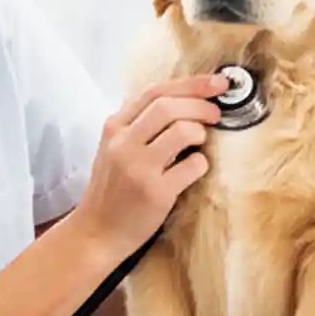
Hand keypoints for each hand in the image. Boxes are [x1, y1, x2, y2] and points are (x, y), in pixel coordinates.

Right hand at [74, 74, 228, 255]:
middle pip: (169, 106)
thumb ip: (138, 125)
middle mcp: (123, 143)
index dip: (191, 84)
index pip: (155, 92)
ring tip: (200, 143)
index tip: (217, 82)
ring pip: (182, 131)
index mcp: (114, 127)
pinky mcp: (155, 192)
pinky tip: (195, 169)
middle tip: (216, 114)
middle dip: (201, 105)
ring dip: (201, 133)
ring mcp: (138, 167)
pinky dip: (202, 163)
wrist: (97, 232)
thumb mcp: (113, 148)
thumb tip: (182, 100)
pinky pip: (193, 165)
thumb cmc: (111, 189)